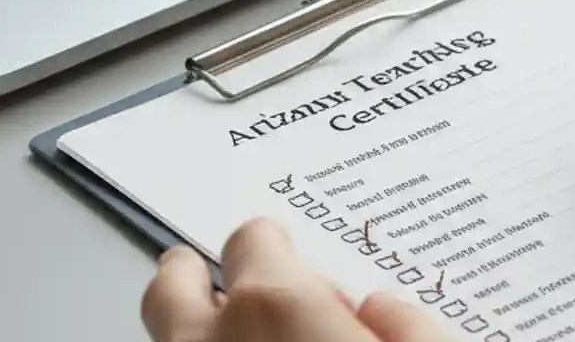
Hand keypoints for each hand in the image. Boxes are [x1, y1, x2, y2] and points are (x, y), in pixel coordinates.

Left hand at [141, 218, 451, 341]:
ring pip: (166, 335)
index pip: (254, 240)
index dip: (276, 247)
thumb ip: (407, 324)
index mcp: (275, 308)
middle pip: (171, 286)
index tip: (294, 258)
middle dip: (190, 272)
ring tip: (224, 324)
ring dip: (192, 324)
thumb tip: (385, 309)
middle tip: (204, 270)